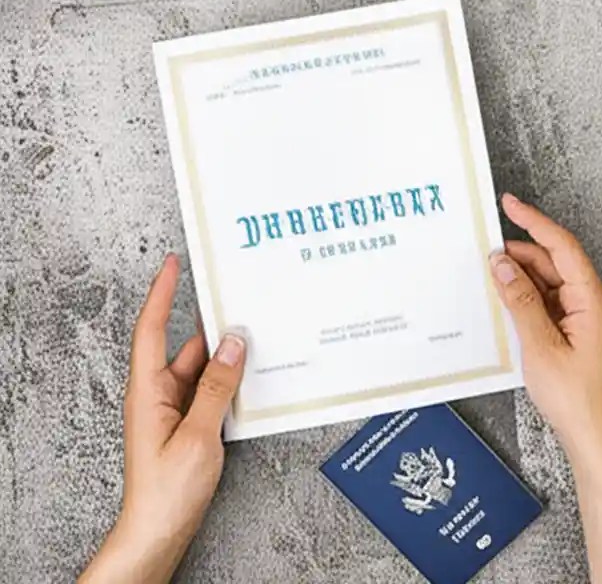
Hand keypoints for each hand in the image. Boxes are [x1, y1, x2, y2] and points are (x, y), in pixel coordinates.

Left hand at [81, 254, 246, 583]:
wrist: (159, 530)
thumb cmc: (168, 490)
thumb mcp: (198, 434)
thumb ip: (217, 386)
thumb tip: (234, 343)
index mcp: (148, 391)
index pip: (152, 330)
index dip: (161, 294)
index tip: (173, 264)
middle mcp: (157, 395)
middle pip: (186, 348)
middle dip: (214, 329)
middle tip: (243, 304)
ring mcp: (172, 411)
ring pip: (202, 370)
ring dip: (227, 360)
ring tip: (259, 343)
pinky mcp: (186, 426)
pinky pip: (208, 392)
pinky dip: (229, 383)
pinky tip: (251, 381)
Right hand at [488, 194, 601, 467]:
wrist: (593, 434)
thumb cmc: (575, 397)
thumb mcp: (539, 345)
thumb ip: (520, 300)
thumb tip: (502, 264)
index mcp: (591, 298)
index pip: (561, 245)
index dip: (534, 221)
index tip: (510, 204)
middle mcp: (591, 301)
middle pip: (554, 261)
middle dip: (520, 252)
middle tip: (484, 248)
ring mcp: (584, 316)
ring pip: (549, 281)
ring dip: (521, 277)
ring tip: (489, 275)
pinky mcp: (575, 330)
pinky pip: (549, 302)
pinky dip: (526, 298)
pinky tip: (504, 301)